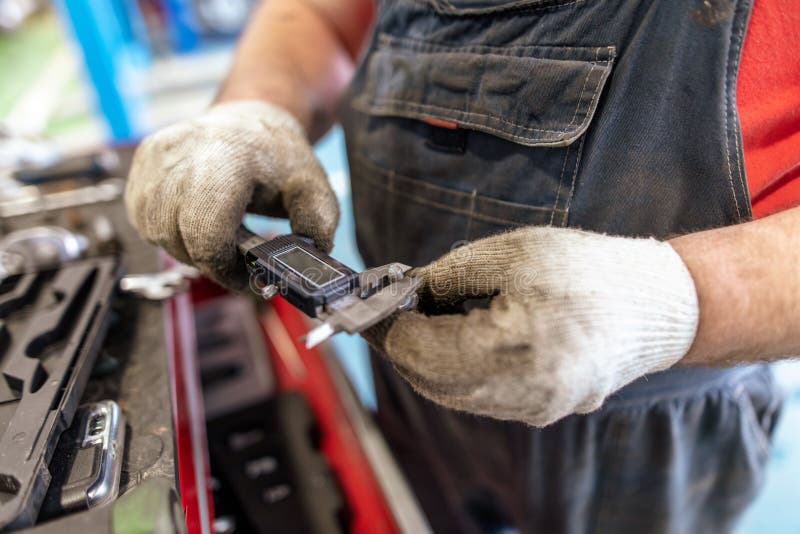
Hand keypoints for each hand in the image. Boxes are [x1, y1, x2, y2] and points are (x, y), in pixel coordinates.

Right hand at [125, 100, 338, 288]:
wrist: (250, 120)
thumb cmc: (278, 157)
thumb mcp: (312, 187)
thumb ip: (317, 222)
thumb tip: (311, 254)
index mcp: (227, 157)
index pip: (206, 233)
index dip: (225, 267)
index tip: (247, 275)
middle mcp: (183, 152)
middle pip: (178, 238)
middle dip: (208, 260)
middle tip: (235, 258)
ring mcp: (156, 156)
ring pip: (156, 232)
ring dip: (186, 247)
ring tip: (217, 236)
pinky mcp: (141, 163)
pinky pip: (143, 218)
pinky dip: (168, 230)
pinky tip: (194, 221)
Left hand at [364, 227, 698, 425]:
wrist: (660, 305)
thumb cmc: (589, 270)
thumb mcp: (510, 253)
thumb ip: (445, 275)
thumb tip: (403, 293)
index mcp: (510, 351)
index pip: (416, 350)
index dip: (387, 324)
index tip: (374, 300)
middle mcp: (518, 395)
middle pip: (427, 378)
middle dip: (403, 342)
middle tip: (395, 307)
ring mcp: (532, 409)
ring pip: (450, 393)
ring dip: (427, 358)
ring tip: (426, 317)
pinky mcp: (541, 410)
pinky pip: (478, 397)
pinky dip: (456, 370)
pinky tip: (459, 337)